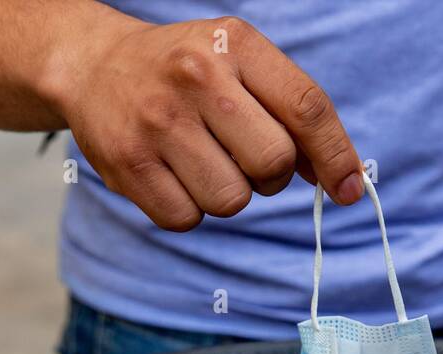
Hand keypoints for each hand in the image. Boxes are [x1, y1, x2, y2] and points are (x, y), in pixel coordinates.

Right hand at [49, 16, 363, 230]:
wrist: (93, 67)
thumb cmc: (183, 72)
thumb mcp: (238, 63)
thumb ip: (288, 110)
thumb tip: (338, 177)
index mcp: (235, 46)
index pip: (306, 108)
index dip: (336, 157)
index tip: (349, 190)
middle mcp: (196, 79)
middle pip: (273, 163)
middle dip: (270, 176)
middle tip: (245, 159)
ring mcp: (159, 124)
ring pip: (231, 200)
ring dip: (228, 195)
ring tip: (203, 164)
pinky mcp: (129, 165)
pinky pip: (187, 220)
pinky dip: (190, 210)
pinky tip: (174, 178)